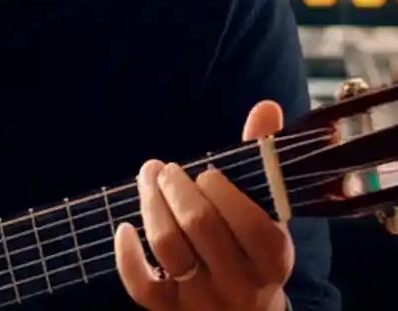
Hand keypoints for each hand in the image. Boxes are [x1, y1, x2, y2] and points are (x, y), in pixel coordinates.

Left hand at [114, 100, 294, 310]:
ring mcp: (202, 300)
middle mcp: (240, 284)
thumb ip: (264, 159)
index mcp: (272, 258)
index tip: (206, 173)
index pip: (251, 224)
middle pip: (201, 227)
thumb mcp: (268, 212)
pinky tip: (125, 227)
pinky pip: (141, 286)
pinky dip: (127, 254)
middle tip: (165, 168)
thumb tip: (265, 107)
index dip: (222, 191)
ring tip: (147, 179)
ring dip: (151, 205)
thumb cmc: (253, 249)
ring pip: (169, 248)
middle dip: (176, 187)